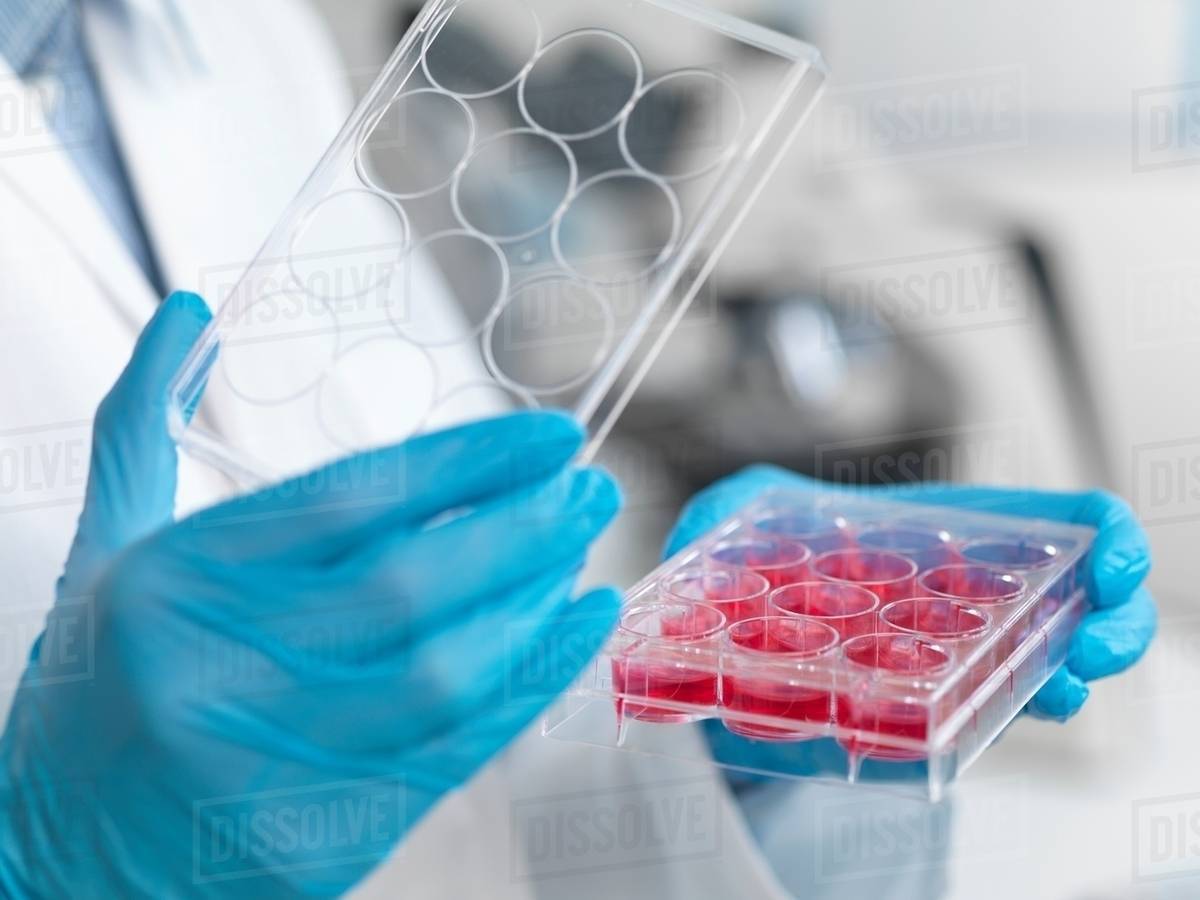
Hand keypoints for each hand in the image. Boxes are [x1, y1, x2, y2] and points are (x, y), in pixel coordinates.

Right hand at [0, 293, 620, 896]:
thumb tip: (189, 311)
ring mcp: (276, 756)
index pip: (351, 499)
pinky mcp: (324, 831)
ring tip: (585, 550)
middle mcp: (223, 665)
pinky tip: (579, 630)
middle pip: (410, 582)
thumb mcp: (105, 554)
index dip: (466, 460)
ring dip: (535, 603)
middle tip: (589, 488)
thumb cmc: (97, 693)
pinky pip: (454, 747)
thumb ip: (142, 426)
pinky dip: (532, 682)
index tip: (546, 435)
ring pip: (444, 667)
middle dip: (522, 526)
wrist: (61, 865)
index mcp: (177, 582)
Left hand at [667, 465, 1155, 721]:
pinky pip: (980, 716)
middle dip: (1108, 619)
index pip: (1047, 524)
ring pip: (1044, 663)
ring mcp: (952, 655)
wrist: (721, 643)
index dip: (1099, 535)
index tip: (1110, 563)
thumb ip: (721, 513)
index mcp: (935, 534)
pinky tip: (1005, 721)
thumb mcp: (730, 522)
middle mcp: (960, 593)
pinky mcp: (922, 713)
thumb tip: (715, 529)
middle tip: (1092, 645)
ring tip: (1063, 688)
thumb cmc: (742, 571)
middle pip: (1074, 597)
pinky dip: (1004, 718)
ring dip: (1066, 676)